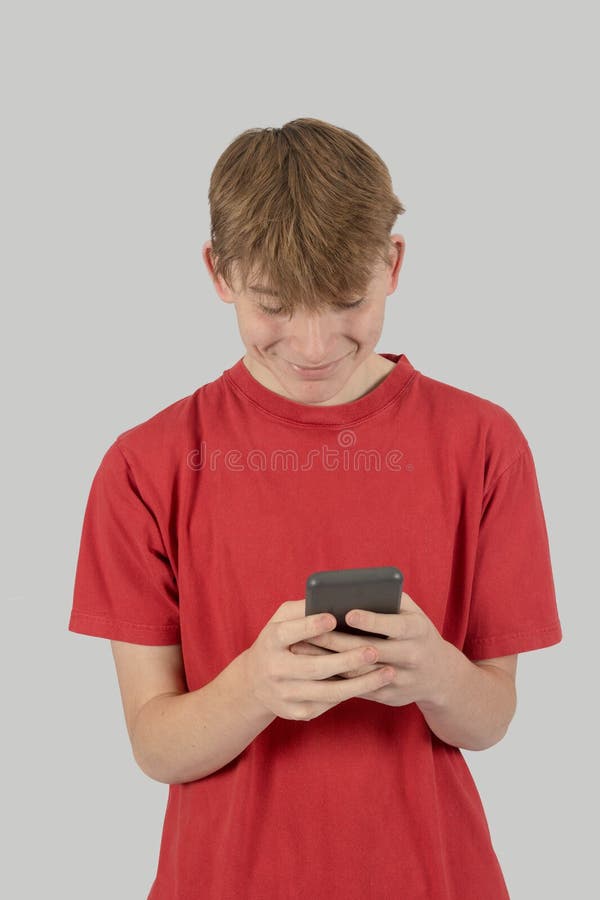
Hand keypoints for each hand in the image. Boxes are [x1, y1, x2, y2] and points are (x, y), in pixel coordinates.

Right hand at [242, 600, 395, 721]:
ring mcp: (285, 694)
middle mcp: (275, 669)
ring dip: (361, 683)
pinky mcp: (297, 712)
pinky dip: (352, 694)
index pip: (290, 632)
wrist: (254, 682)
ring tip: (388, 672)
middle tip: (374, 650)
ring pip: (328, 692)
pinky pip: (329, 704)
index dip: (311, 626)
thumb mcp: (281, 619)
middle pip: (315, 667)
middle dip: (347, 659)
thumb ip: (303, 609)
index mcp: (271, 640)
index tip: (333, 618)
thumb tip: (334, 598)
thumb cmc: (278, 640)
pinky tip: (374, 685)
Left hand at [289, 593, 451, 707]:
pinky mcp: (390, 697)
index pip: (394, 625)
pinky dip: (335, 678)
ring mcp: (402, 680)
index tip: (347, 614)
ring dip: (329, 662)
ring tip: (302, 650)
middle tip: (309, 633)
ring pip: (360, 673)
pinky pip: (359, 688)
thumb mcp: (411, 612)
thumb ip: (388, 599)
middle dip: (338, 642)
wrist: (439, 675)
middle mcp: (413, 656)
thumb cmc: (415, 632)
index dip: (371, 620)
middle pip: (371, 651)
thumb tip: (352, 591)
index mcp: (418, 630)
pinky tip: (313, 669)